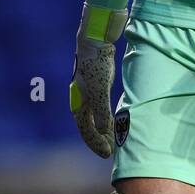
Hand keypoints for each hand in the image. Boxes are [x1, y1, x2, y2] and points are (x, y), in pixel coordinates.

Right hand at [68, 3, 127, 155]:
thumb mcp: (100, 89)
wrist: (95, 40)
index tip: (108, 153)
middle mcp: (81, 100)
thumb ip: (102, 111)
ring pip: (94, 117)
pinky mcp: (97, 85)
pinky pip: (100, 107)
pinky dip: (106, 117)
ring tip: (113, 139)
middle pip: (88, 126)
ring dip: (103, 130)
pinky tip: (115, 120)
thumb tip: (104, 131)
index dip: (96, 143)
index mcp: (79, 103)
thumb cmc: (96, 64)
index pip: (86, 129)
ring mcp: (88, 92)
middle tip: (111, 151)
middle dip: (99, 139)